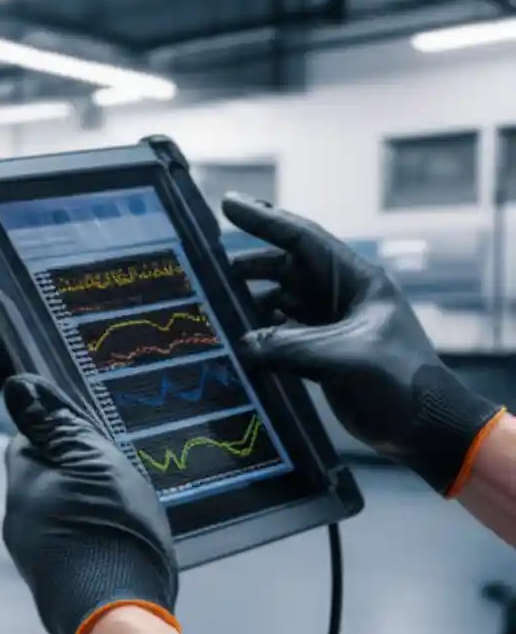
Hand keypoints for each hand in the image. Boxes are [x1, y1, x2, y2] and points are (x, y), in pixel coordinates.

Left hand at [2, 374, 178, 633]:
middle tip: (117, 477)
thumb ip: (56, 425)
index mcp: (24, 483)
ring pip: (58, 514)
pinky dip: (91, 539)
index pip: (30, 440)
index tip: (95, 439)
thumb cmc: (109, 532)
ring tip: (125, 513)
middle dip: (75, 473)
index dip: (61, 434)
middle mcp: (18, 520)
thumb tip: (17, 386)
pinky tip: (120, 545)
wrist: (119, 619)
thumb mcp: (92, 461)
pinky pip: (70, 547)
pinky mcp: (55, 586)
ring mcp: (34, 557)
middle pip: (44, 479)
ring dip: (84, 507)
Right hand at [223, 192, 503, 495]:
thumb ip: (288, 347)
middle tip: (208, 271)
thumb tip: (242, 344)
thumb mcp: (342, 359)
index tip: (227, 204)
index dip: (264, 220)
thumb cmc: (399, 382)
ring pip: (282, 301)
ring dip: (251, 304)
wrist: (426, 428)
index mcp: (357, 282)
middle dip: (248, 268)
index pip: (303, 239)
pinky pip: (284, 332)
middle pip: (286, 269)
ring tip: (217, 310)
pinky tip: (238, 342)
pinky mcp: (324, 352)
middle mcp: (342, 296)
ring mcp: (333, 324)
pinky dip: (260, 334)